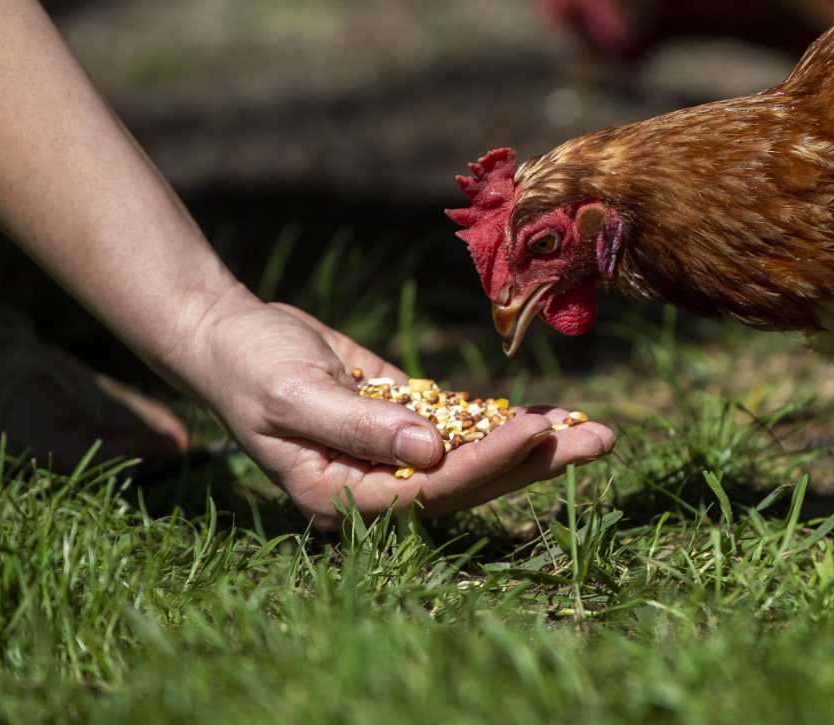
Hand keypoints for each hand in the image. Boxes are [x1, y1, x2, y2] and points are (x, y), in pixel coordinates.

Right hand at [181, 291, 613, 528]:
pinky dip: (507, 421)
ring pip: (476, 458)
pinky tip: (556, 415)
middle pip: (467, 483)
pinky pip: (466, 428)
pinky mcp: (407, 425)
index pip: (428, 491)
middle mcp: (374, 487)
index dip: (485, 465)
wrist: (233, 337)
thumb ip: (360, 426)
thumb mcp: (295, 393)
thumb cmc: (252, 367)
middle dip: (535, 462)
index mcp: (339, 496)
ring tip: (598, 433)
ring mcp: (394, 458)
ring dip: (537, 446)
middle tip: (601, 440)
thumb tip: (431, 451)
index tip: (535, 432)